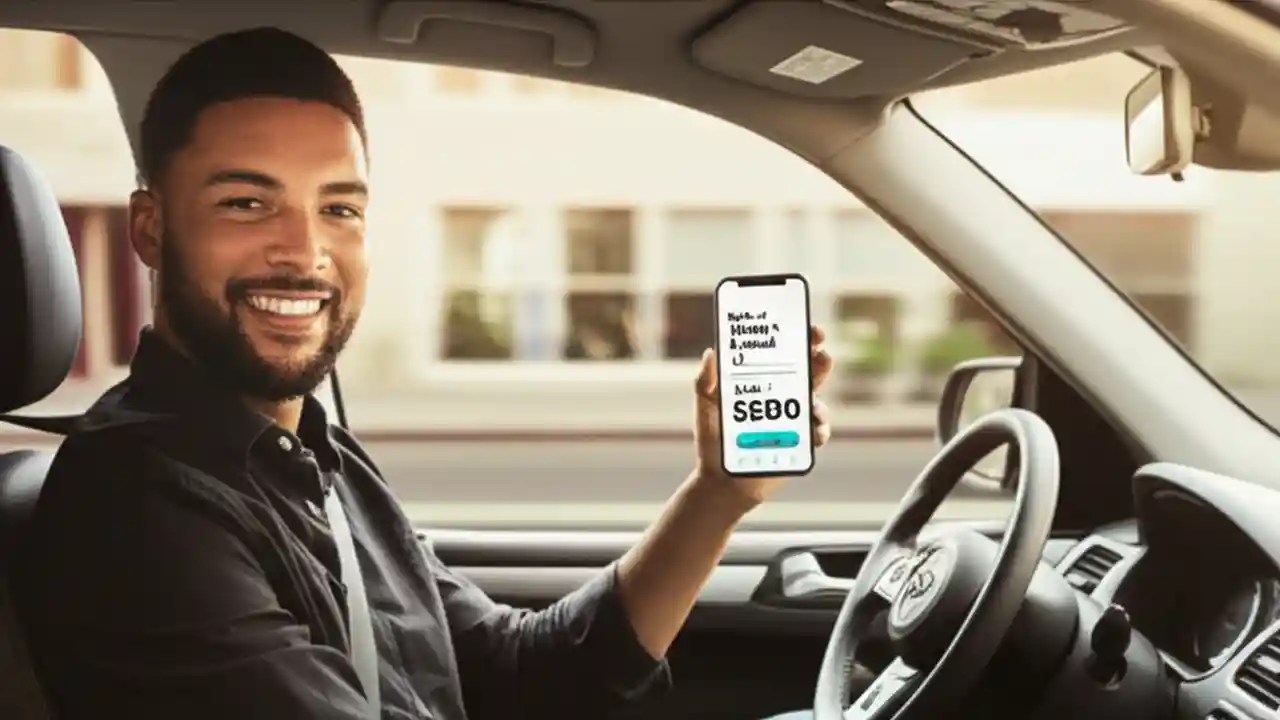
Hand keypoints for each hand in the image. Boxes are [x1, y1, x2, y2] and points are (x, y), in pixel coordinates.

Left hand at [692, 325, 833, 507]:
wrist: (721, 483)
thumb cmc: (712, 443)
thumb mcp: (706, 409)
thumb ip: (705, 383)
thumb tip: (710, 352)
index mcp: (762, 384)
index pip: (786, 356)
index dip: (801, 340)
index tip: (810, 329)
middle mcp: (782, 399)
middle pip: (809, 374)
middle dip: (821, 360)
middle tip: (821, 354)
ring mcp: (793, 422)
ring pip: (817, 403)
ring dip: (820, 400)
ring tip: (812, 406)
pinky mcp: (800, 444)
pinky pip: (818, 433)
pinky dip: (820, 429)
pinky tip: (813, 431)